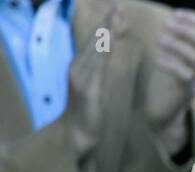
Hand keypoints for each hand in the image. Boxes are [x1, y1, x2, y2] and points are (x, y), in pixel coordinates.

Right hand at [63, 4, 118, 166]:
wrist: (74, 136)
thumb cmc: (86, 113)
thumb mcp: (93, 88)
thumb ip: (99, 71)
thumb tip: (108, 54)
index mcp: (79, 67)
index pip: (94, 42)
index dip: (106, 25)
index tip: (117, 10)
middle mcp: (77, 68)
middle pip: (94, 41)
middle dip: (107, 22)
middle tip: (120, 6)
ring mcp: (80, 78)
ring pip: (95, 50)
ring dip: (107, 31)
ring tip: (118, 16)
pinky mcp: (86, 89)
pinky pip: (97, 66)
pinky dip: (104, 51)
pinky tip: (111, 40)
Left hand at [143, 9, 194, 153]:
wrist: (167, 108)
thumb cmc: (168, 77)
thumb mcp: (177, 54)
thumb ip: (179, 39)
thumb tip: (172, 19)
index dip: (194, 19)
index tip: (176, 14)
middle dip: (186, 30)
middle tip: (166, 25)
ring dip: (177, 45)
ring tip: (160, 40)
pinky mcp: (187, 90)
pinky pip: (184, 75)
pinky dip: (171, 64)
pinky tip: (159, 60)